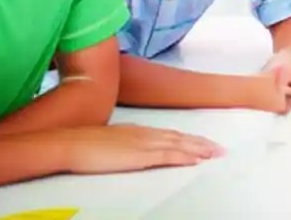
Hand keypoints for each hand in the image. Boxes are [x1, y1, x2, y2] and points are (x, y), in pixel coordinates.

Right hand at [61, 124, 223, 173]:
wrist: (70, 143)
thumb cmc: (83, 144)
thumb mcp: (110, 141)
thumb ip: (125, 143)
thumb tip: (131, 149)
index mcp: (138, 130)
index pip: (170, 134)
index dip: (189, 138)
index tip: (203, 142)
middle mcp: (145, 134)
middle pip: (180, 137)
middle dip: (201, 143)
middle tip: (220, 149)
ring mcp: (144, 143)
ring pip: (179, 145)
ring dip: (199, 149)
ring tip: (215, 154)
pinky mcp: (139, 155)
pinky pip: (168, 155)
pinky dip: (184, 156)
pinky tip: (195, 160)